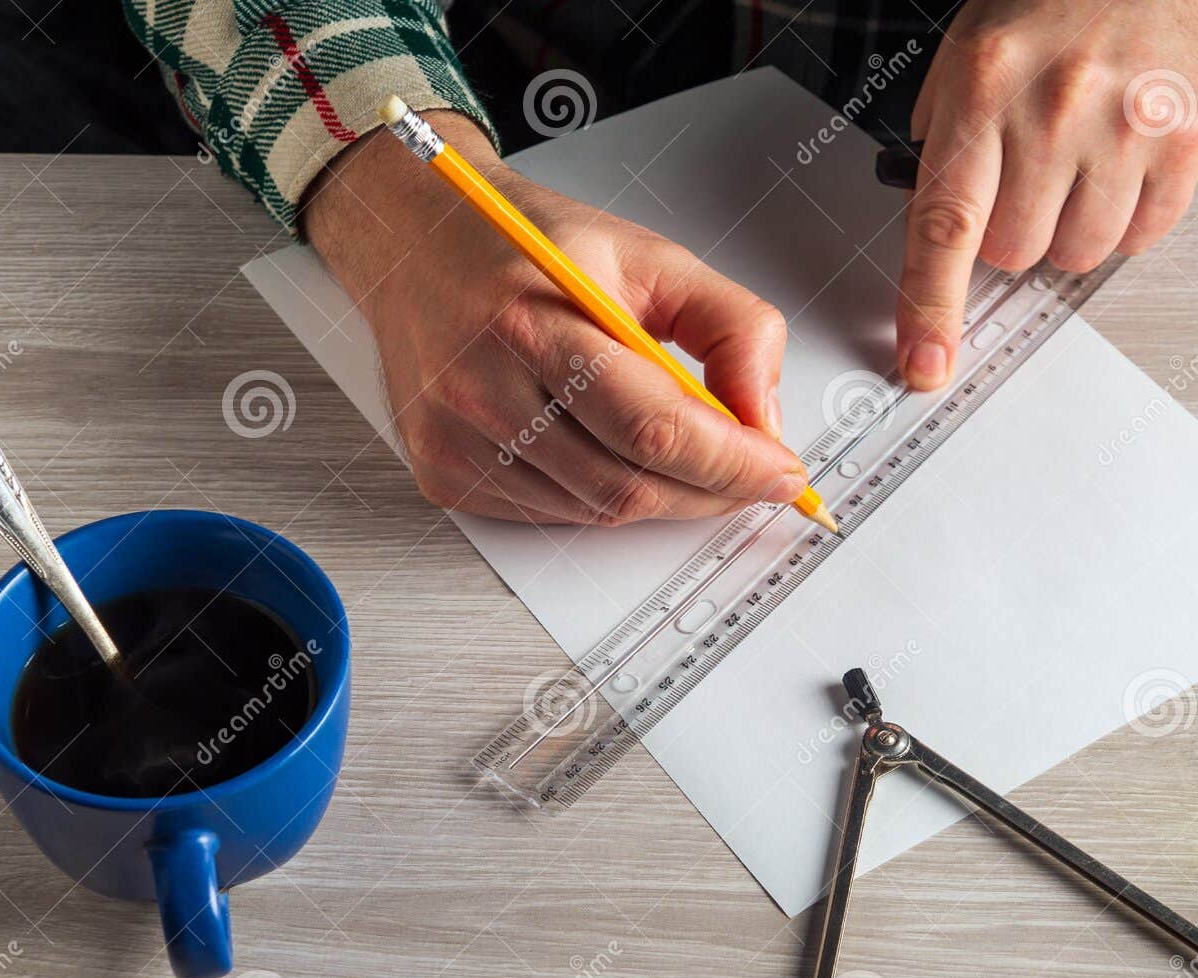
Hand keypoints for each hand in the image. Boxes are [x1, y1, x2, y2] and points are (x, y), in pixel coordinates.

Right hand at [303, 113, 805, 524]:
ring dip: (661, 497)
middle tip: (752, 473)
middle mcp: (482, 388)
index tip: (784, 473)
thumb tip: (764, 420)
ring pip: (597, 512)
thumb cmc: (526, 246)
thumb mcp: (648, 255)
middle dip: (711, 491)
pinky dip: (603, 496)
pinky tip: (607, 448)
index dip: (732, 464)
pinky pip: (555, 515)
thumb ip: (731, 328)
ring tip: (682, 451)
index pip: (653, 426)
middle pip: (629, 486)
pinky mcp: (444, 474)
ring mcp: (456, 441)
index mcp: (534, 320)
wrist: (413, 242)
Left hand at [897, 0, 1197, 388]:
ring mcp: (1128, 127)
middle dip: (1008, 234)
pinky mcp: (1186, 142)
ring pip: (1076, 256)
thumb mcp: (961, 68)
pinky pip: (1140, 238)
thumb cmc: (1042, 18)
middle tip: (1024, 178)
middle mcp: (1059, 108)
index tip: (924, 363)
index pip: (946, 225)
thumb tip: (931, 257)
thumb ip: (942, 158)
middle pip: (1013, 253)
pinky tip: (1116, 168)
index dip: (932, 306)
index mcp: (986, 89)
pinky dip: (1122, 221)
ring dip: (1066, 232)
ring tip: (1074, 168)